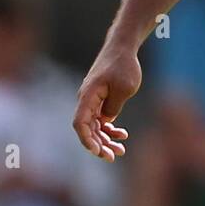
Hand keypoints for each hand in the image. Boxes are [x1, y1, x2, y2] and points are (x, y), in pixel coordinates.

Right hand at [72, 44, 139, 159]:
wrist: (122, 48)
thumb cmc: (123, 66)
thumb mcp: (123, 89)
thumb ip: (113, 107)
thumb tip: (106, 121)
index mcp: (88, 96)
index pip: (80, 123)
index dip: (87, 140)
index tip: (97, 151)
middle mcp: (86, 100)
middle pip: (87, 129)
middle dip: (99, 145)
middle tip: (113, 157)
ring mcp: (92, 101)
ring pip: (95, 127)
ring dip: (105, 140)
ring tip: (120, 150)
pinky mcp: (100, 100)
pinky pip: (101, 119)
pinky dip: (110, 129)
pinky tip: (122, 135)